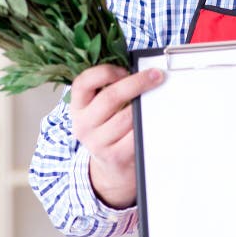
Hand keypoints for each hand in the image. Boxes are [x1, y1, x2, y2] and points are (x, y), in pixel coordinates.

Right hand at [69, 64, 163, 208]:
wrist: (110, 167)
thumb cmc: (108, 128)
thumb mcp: (98, 109)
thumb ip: (109, 88)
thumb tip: (139, 68)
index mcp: (78, 107)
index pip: (83, 82)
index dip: (105, 72)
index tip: (125, 69)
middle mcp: (84, 125)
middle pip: (110, 97)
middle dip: (136, 83)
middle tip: (155, 75)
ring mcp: (98, 143)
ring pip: (126, 117)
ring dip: (146, 103)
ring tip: (158, 94)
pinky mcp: (116, 156)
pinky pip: (136, 135)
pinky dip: (149, 123)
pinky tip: (156, 116)